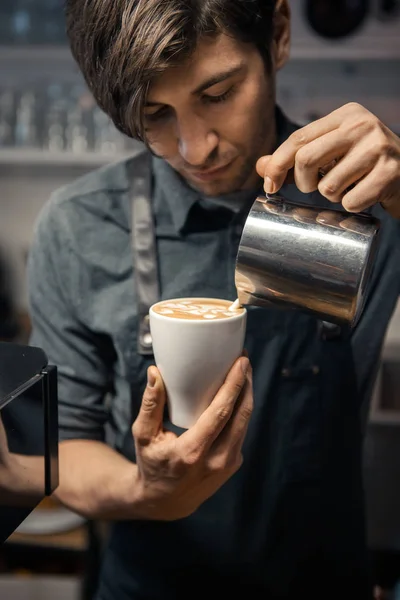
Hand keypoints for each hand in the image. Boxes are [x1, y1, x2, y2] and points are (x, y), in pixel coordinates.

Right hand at [131, 356, 252, 520]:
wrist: (166, 502)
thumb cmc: (151, 462)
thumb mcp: (143, 435)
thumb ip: (150, 403)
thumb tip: (155, 372)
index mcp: (191, 452)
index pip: (220, 413)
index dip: (233, 385)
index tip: (241, 362)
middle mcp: (215, 460)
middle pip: (241, 414)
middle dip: (246, 383)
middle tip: (244, 360)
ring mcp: (228, 464)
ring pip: (246, 422)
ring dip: (247, 394)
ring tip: (244, 372)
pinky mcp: (233, 464)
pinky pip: (241, 430)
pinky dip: (241, 410)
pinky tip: (238, 394)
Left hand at [256, 103, 399, 217]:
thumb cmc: (365, 166)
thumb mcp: (332, 154)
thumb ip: (296, 159)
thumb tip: (261, 166)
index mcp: (345, 115)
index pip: (298, 139)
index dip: (277, 165)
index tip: (269, 186)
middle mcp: (362, 125)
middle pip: (306, 160)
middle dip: (303, 183)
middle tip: (314, 189)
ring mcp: (379, 147)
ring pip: (328, 186)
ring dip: (332, 197)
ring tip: (349, 187)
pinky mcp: (391, 172)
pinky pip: (351, 201)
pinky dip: (351, 207)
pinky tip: (365, 195)